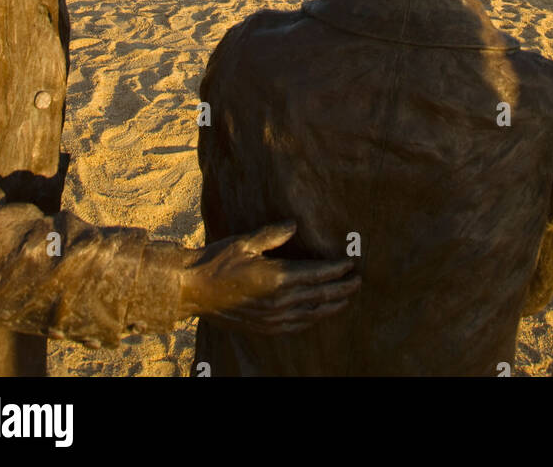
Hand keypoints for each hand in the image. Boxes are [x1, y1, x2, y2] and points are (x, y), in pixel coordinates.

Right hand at [179, 223, 359, 334]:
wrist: (194, 291)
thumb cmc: (218, 262)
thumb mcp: (246, 242)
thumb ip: (273, 234)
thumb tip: (295, 224)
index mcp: (277, 278)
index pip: (317, 275)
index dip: (337, 270)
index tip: (351, 264)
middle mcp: (279, 301)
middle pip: (319, 296)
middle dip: (341, 289)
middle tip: (358, 282)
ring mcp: (272, 317)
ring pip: (311, 314)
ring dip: (331, 307)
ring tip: (345, 300)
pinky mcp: (264, 327)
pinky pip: (295, 326)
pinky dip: (311, 320)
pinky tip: (317, 316)